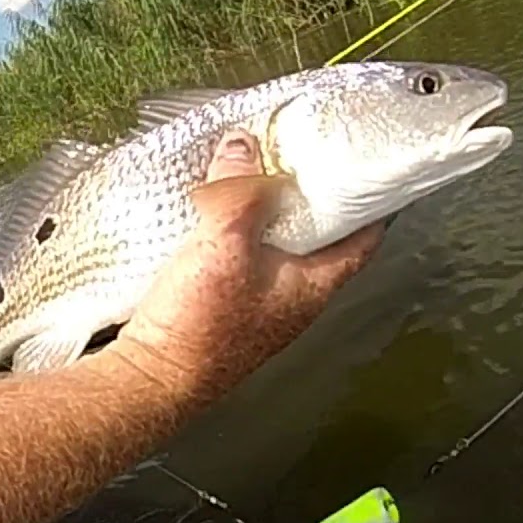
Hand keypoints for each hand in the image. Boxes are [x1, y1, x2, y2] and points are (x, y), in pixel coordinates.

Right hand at [113, 129, 386, 398]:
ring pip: (275, 242)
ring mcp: (259, 300)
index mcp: (315, 283)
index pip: (364, 235)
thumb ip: (239, 191)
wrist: (154, 376)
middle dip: (306, 192)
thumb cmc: (200, 328)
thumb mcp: (225, 245)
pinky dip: (232, 227)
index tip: (365, 161)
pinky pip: (240, 253)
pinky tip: (210, 211)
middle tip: (294, 152)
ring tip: (248, 170)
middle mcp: (294, 294)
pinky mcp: (225, 302)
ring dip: (264, 208)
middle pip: (316, 233)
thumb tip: (243, 147)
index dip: (368, 196)